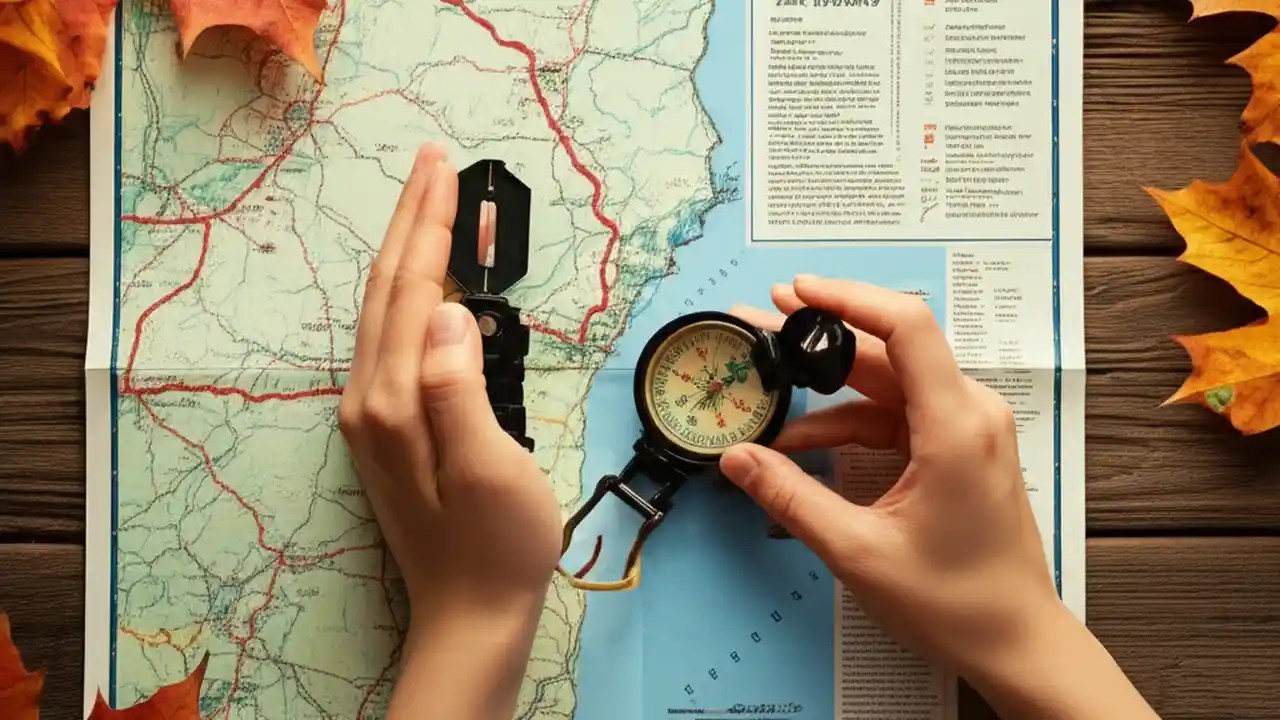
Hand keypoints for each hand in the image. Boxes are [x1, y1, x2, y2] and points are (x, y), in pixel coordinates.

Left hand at [338, 144, 560, 718]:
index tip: (443, 166)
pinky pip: (393, 341)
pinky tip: (427, 286)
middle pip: (388, 289)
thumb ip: (458, 387)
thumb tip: (448, 312)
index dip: (429, 224)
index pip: (411, 289)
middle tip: (433, 163)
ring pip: (386, 312)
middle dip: (410, 221)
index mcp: (394, 401)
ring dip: (407, 253)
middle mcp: (370, 400)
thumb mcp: (490, 468)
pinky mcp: (386, 431)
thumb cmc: (497, 547)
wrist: (470, 616)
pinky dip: (409, 295)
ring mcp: (373, 417)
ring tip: (430, 207)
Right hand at [724, 275, 1156, 718]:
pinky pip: (895, 416)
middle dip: (819, 337)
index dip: (848, 298)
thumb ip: (791, 497)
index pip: (906, 327)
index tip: (795, 290)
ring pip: (887, 384)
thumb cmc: (953, 602)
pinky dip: (849, 424)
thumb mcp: (858, 551)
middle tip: (758, 324)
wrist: (1016, 642)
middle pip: (887, 350)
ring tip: (767, 386)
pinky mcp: (957, 449)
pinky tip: (801, 443)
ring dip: (827, 388)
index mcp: (955, 425)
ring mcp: (967, 429)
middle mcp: (969, 413)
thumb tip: (735, 456)